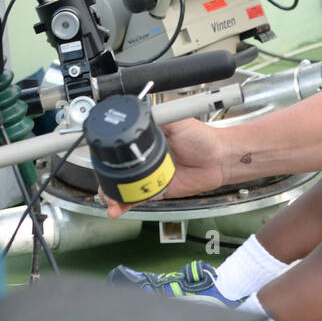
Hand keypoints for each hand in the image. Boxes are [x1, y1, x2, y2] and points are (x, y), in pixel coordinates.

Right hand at [100, 118, 227, 217]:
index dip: (108, 155)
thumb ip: (157, 117)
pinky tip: (118, 208)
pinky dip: (126, 204)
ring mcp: (150, 174)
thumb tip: (138, 112)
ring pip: (123, 186)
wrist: (219, 160)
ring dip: (112, 194)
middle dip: (106, 178)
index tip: (102, 161)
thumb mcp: (177, 121)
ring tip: (110, 199)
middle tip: (105, 183)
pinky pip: (137, 198)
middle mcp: (145, 157)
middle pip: (116, 169)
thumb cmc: (202, 138)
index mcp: (146, 139)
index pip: (120, 148)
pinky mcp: (157, 190)